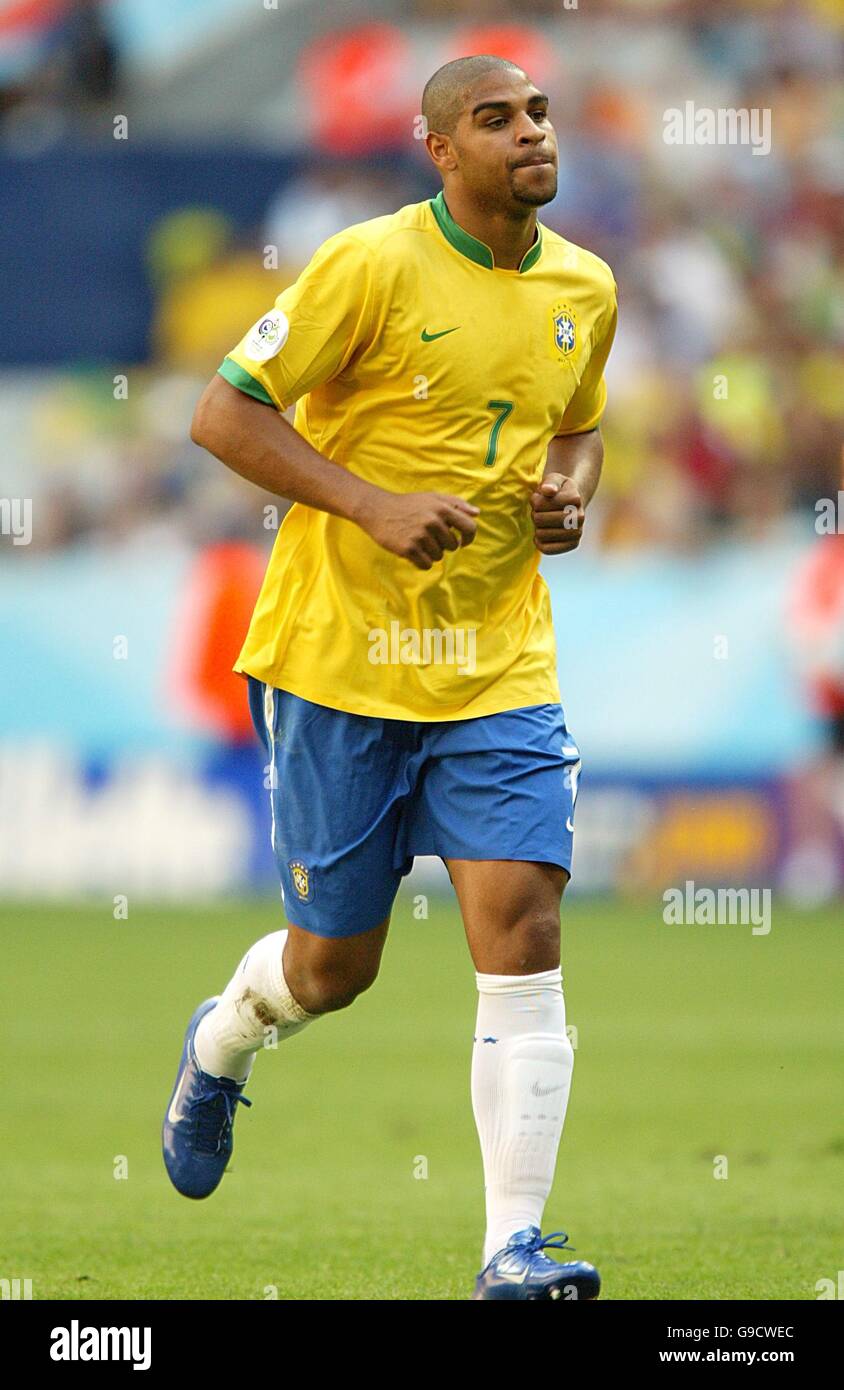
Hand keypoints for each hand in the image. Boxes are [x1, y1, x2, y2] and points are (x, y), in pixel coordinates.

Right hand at [358, 490, 478, 570]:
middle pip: (452, 546)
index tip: (463, 542)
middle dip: (442, 544)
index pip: (469, 527)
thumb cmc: (408, 504)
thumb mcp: (432, 498)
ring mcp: (420, 535)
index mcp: (442, 508)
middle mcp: (433, 521)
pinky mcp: (408, 548)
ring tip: (417, 541)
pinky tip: (412, 551)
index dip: (469, 537)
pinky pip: (426, 564)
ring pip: (439, 557)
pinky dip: (420, 562)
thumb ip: (456, 504)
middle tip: (427, 536)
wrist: (377, 510)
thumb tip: (477, 513)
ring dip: (430, 553)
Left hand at [530, 472, 584, 553]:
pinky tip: (543, 533)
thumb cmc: (558, 490)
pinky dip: (539, 542)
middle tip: (541, 511)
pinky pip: (547, 549)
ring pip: (540, 534)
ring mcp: (577, 532)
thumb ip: (550, 482)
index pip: (539, 504)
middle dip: (535, 514)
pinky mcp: (573, 545)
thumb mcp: (554, 479)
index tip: (542, 497)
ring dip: (537, 527)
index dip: (535, 500)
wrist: (572, 504)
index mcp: (575, 498)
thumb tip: (548, 490)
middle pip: (538, 519)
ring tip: (544, 520)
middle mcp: (579, 516)